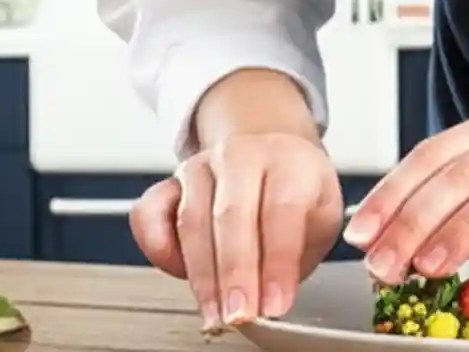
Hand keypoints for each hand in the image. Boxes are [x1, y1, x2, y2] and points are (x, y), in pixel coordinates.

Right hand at [129, 70, 342, 330]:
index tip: (274, 304)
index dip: (277, 262)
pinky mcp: (169, 182)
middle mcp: (241, 155)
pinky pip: (149, 213)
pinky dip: (156, 246)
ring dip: (201, 274)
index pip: (282, 210)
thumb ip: (297, 254)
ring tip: (216, 312)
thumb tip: (272, 297)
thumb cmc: (298, 194)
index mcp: (288, 160)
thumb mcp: (319, 220)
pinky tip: (176, 272)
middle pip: (231, 214)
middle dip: (234, 272)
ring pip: (191, 219)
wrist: (273, 154)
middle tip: (240, 315)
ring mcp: (201, 166)